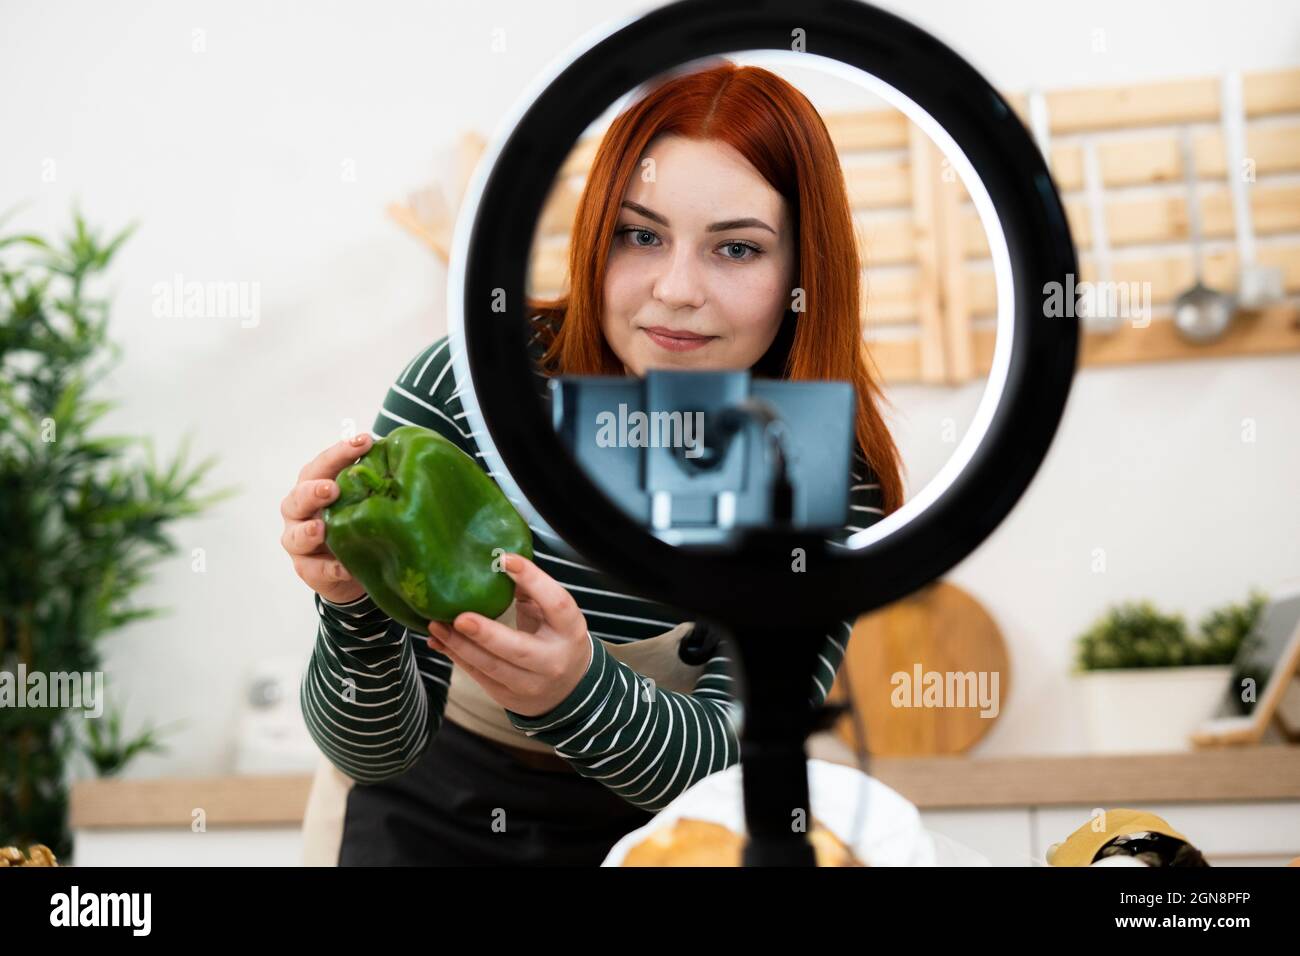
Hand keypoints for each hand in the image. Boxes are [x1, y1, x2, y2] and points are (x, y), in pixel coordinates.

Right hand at [280, 433, 372, 604]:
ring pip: (295, 535)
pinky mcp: (306, 569)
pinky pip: (313, 569)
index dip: (341, 452)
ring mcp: (299, 541)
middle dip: (314, 491)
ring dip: (308, 530)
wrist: (352, 568)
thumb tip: (405, 456)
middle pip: (299, 496)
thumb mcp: (366, 500)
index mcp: (315, 486)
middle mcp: (301, 511)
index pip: (323, 465)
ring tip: (321, 528)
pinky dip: (328, 568)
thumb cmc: (357, 522)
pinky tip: (344, 567)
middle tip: (332, 488)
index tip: (365, 441)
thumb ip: (374, 482)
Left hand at [426, 552, 592, 717]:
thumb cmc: (556, 637)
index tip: (505, 560)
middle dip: (487, 634)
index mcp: (569, 629)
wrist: (567, 689)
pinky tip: (438, 640)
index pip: (556, 603)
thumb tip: (497, 561)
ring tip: (436, 624)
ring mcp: (530, 683)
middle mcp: (553, 659)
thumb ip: (532, 590)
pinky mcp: (507, 695)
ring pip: (492, 666)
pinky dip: (456, 657)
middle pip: (519, 649)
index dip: (533, 580)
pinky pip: (478, 676)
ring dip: (460, 645)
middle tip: (460, 617)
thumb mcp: (554, 614)